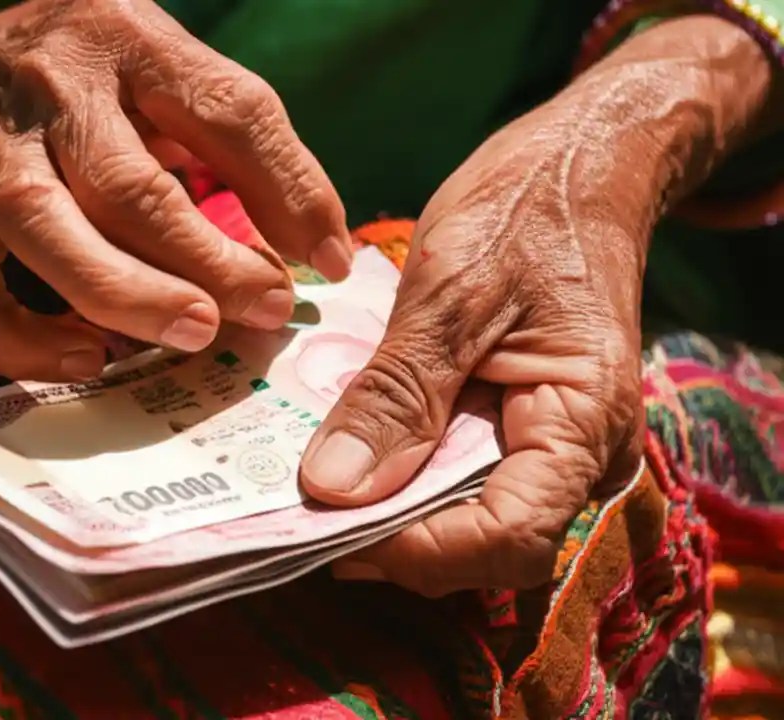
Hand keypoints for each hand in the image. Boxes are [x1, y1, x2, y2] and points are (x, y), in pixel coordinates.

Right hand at [0, 0, 349, 380]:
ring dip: (120, 295)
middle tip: (263, 308)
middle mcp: (58, 91)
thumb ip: (249, 150)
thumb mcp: (182, 78)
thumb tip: (324, 255)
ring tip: (190, 334)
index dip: (285, 189)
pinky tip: (88, 359)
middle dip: (201, 259)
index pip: (224, 111)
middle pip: (124, 184)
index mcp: (134, 42)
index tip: (328, 261)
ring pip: (42, 230)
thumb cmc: (112, 76)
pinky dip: (18, 340)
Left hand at [301, 106, 652, 596]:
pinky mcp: (514, 431)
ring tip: (309, 480)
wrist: (580, 166)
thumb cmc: (528, 208)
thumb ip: (399, 392)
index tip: (327, 523)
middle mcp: (577, 457)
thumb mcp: (452, 290)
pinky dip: (399, 474)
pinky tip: (342, 451)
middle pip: (481, 547)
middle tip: (296, 507)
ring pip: (462, 521)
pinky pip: (455, 477)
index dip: (415, 548)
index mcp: (584, 423)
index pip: (507, 538)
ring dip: (387, 509)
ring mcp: (547, 449)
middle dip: (390, 537)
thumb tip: (335, 488)